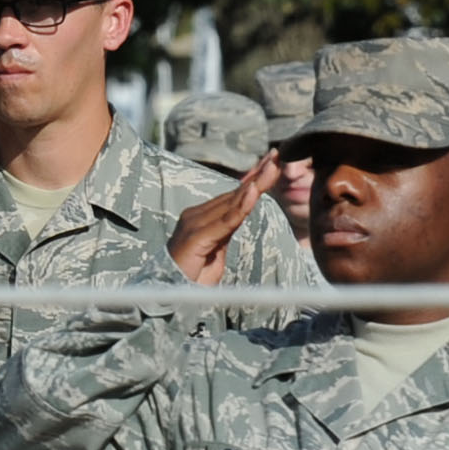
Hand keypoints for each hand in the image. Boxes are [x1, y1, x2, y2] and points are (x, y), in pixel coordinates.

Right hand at [170, 151, 276, 285]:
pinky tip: (253, 193)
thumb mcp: (216, 250)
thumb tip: (240, 216)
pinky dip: (241, 206)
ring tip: (272, 166)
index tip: (274, 162)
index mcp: (204, 217)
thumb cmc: (191, 275)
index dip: (254, 178)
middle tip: (278, 154)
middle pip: (235, 193)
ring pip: (232, 202)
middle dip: (259, 174)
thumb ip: (226, 231)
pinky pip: (224, 221)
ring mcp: (194, 224)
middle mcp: (197, 215)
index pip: (234, 195)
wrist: (170, 295)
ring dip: (255, 183)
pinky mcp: (195, 237)